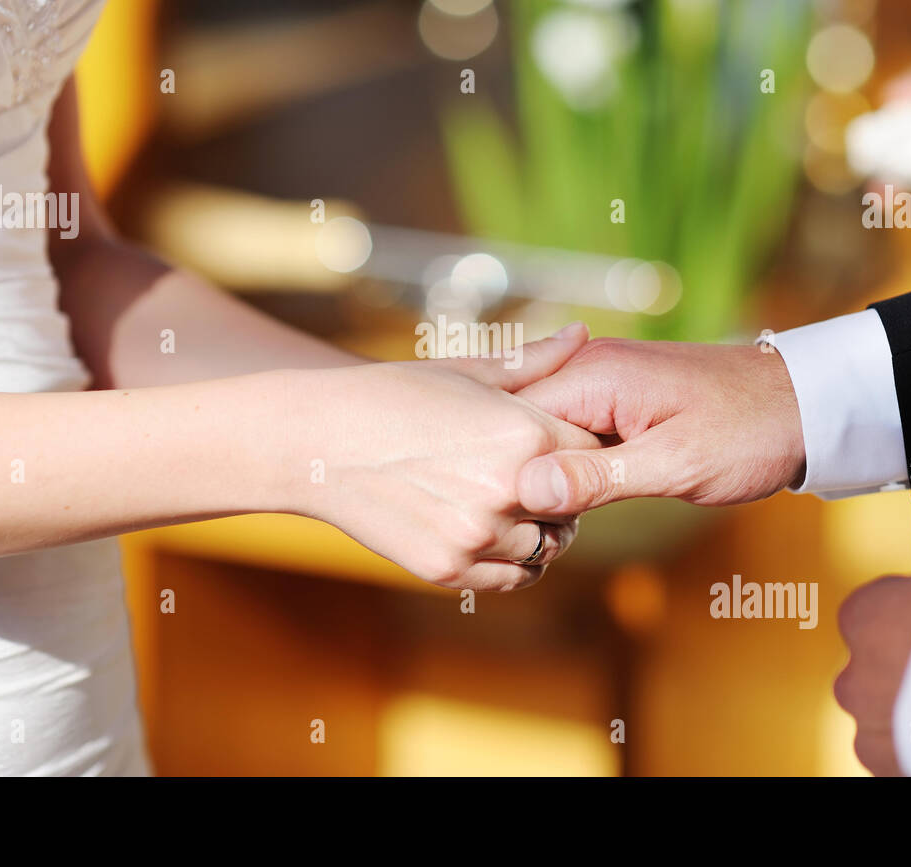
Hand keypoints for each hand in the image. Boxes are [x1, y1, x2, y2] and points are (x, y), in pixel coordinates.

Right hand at [290, 324, 600, 590]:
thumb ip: (534, 361)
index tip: (563, 442)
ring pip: (547, 546)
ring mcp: (479, 535)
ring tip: (507, 503)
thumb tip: (583, 333)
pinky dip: (510, 561)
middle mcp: (511, 489)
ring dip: (537, 530)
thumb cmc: (392, 395)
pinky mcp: (450, 570)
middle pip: (575, 503)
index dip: (582, 446)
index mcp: (525, 433)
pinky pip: (511, 578)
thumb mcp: (466, 372)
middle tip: (535, 475)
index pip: (594, 450)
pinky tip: (490, 532)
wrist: (315, 443)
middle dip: (563, 490)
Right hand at [512, 338, 805, 513]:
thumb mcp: (676, 464)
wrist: (808, 404)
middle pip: (520, 426)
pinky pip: (572, 434)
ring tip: (550, 520)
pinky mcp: (618, 401)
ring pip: (544, 434)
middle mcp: (589, 368)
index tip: (505, 516)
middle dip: (517, 474)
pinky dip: (568, 466)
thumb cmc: (751, 430)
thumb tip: (528, 490)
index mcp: (594, 374)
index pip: (512, 421)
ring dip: (544, 475)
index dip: (503, 470)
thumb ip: (600, 477)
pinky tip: (572, 502)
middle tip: (528, 527)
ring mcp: (602, 382)